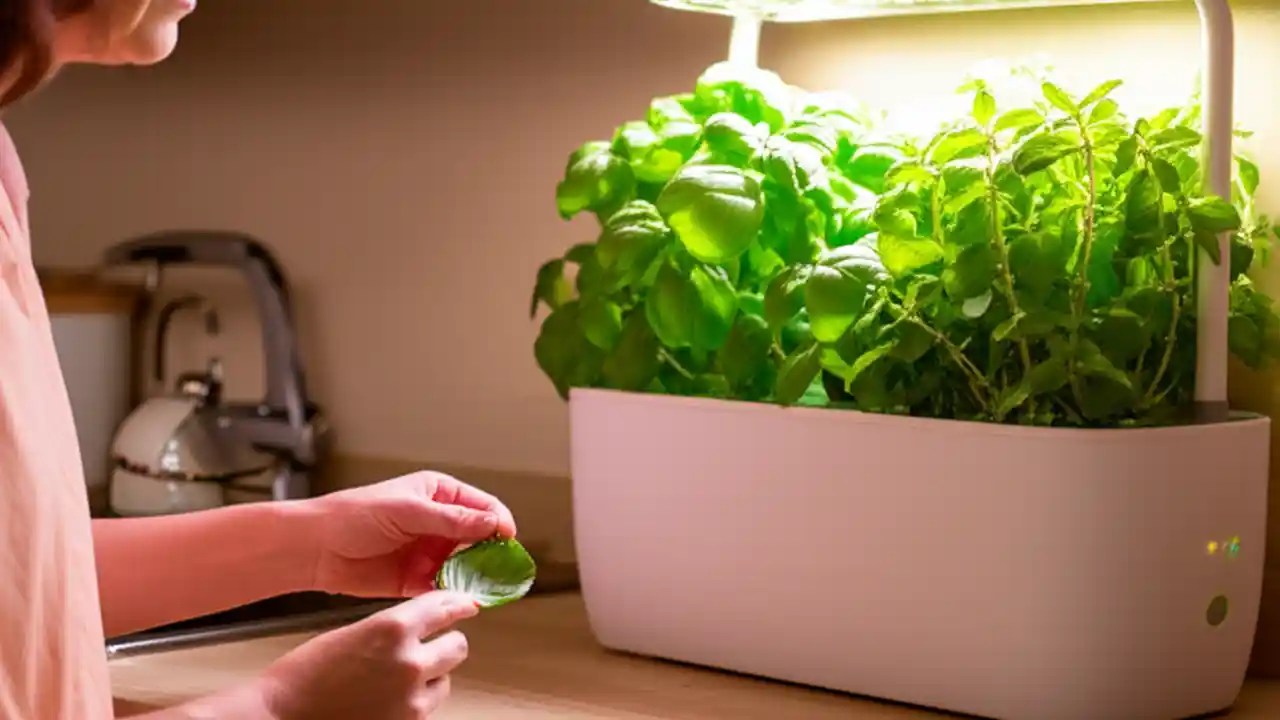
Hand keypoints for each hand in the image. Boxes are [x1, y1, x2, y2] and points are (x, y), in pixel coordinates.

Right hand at [258, 592, 476, 719]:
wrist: (281, 717)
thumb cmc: (305, 673)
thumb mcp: (354, 633)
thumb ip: (393, 628)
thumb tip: (423, 625)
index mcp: (393, 628)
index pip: (444, 608)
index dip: (455, 605)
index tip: (464, 605)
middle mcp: (411, 662)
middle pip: (457, 646)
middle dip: (445, 645)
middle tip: (428, 648)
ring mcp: (412, 700)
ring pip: (446, 681)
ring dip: (432, 677)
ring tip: (399, 679)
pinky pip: (428, 709)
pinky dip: (417, 703)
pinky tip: (390, 700)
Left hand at [306, 472, 517, 596]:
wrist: (315, 548)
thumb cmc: (354, 515)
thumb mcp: (408, 511)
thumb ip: (452, 519)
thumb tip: (493, 522)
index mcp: (439, 494)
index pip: (482, 505)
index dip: (499, 522)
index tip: (508, 541)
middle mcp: (438, 522)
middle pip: (479, 538)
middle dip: (491, 554)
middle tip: (501, 571)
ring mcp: (428, 551)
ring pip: (464, 565)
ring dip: (474, 576)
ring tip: (482, 588)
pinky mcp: (416, 579)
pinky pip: (443, 586)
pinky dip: (453, 593)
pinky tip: (459, 599)